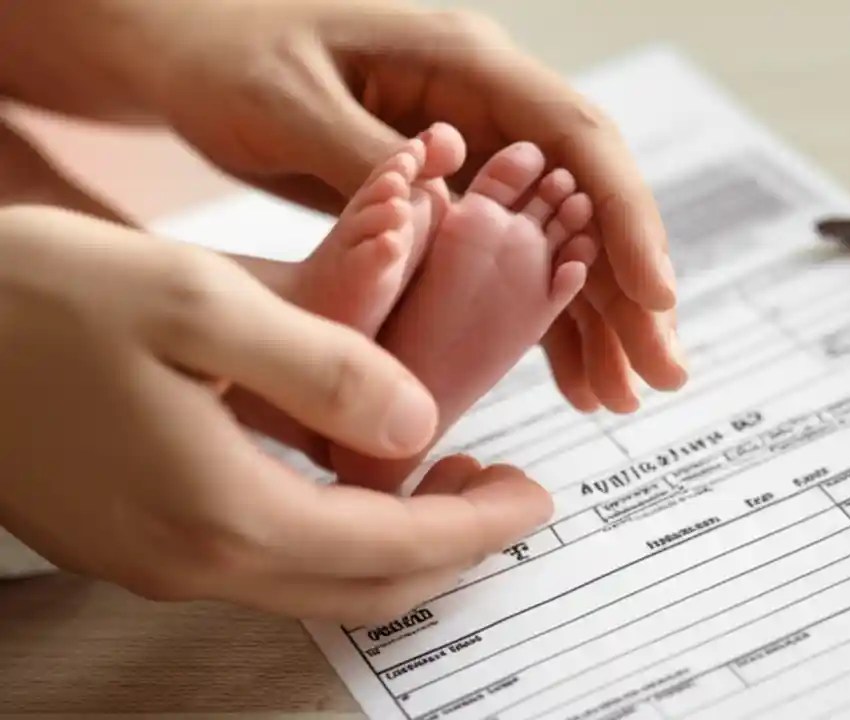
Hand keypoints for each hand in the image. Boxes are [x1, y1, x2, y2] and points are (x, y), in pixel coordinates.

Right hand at [0, 205, 550, 622]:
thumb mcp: (200, 303)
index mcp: (225, 512)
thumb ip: (327, 366)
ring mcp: (158, 560)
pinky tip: (350, 469)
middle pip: (364, 589)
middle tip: (501, 492)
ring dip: (393, 542)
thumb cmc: (37, 303)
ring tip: (444, 476)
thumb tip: (419, 421)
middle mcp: (194, 559)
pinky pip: (263, 557)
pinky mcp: (134, 539)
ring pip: (315, 581)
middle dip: (450, 547)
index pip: (396, 548)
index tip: (535, 496)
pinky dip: (332, 530)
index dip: (479, 526)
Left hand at [26, 0, 685, 412]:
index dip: (625, 216)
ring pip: (560, 236)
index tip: (656, 295)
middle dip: (631, 286)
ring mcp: (476, 152)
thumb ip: (378, 167)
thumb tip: (459, 231)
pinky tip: (569, 374)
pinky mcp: (452, 194)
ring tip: (621, 393)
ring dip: (597, 316)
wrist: (186, 48)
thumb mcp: (291, 106)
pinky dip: (544, 318)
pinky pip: (514, 260)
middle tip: (662, 371)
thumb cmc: (227, 55)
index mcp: (465, 62)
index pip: (575, 135)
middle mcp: (488, 106)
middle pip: (587, 196)